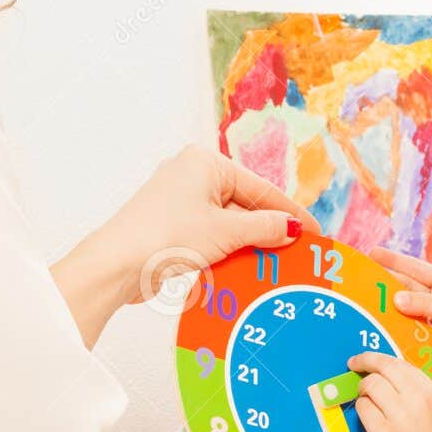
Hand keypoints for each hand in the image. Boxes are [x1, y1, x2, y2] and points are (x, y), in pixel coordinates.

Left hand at [112, 145, 318, 302]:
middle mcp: (191, 175)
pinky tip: (247, 268)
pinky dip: (229, 250)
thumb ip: (264, 228)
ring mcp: (179, 201)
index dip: (290, 212)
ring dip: (250, 244)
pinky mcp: (171, 225)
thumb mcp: (226, 232)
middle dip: (270, 230)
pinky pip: (211, 234)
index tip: (314, 232)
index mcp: (205, 162)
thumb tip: (291, 228)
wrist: (116, 265)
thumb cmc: (167, 236)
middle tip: (299, 252)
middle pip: (244, 204)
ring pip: (228, 222)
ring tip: (278, 264)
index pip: (260, 187)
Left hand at [348, 352, 431, 431]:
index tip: (363, 359)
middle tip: (353, 366)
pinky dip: (362, 409)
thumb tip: (384, 374)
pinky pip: (363, 409)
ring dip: (362, 391)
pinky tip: (368, 417)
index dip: (375, 358)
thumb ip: (415, 390)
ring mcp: (400, 417)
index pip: (397, 362)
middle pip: (381, 368)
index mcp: (430, 391)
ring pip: (369, 386)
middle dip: (363, 364)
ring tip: (365, 400)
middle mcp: (416, 399)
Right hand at [369, 247, 431, 398]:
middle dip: (383, 282)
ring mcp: (422, 321)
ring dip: (380, 305)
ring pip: (397, 309)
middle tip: (360, 278)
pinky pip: (396, 329)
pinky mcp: (414, 340)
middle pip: (403, 287)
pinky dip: (383, 326)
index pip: (417, 269)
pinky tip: (368, 323)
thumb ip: (426, 302)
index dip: (395, 261)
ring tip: (359, 299)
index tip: (374, 253)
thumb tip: (397, 298)